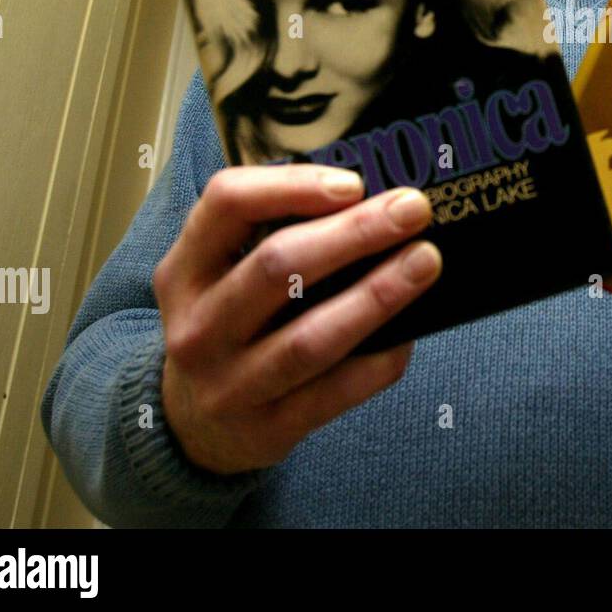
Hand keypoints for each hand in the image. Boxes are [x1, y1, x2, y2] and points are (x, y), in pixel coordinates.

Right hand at [153, 165, 439, 474]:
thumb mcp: (220, 274)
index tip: (354, 183)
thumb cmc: (228, 325)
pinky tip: (410, 332)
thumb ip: (273, 233)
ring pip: (311, 336)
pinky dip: (380, 358)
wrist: (191, 425)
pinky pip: (336, 390)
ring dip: (377, 293)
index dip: (293, 186)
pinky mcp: (268, 428)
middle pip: (278, 265)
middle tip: (412, 209)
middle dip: (355, 232)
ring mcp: (229, 383)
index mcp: (185, 269)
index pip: (227, 203)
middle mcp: (199, 326)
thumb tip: (370, 199)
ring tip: (425, 260)